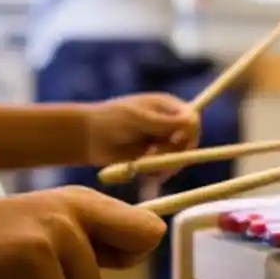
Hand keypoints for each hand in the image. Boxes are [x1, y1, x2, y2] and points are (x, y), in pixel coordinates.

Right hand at [0, 186, 166, 278]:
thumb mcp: (42, 238)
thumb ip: (87, 243)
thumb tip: (150, 241)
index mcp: (81, 202)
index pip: (148, 229)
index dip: (129, 256)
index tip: (99, 264)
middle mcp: (76, 209)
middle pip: (142, 248)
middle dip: (101, 277)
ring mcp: (57, 231)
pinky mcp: (34, 259)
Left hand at [84, 94, 199, 167]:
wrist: (86, 137)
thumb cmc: (111, 120)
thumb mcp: (140, 119)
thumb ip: (166, 122)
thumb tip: (193, 122)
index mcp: (169, 107)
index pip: (192, 119)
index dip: (188, 132)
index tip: (174, 141)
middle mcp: (169, 124)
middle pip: (189, 140)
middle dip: (175, 151)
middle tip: (154, 155)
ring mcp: (162, 141)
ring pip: (179, 157)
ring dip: (165, 163)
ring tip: (142, 162)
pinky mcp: (154, 158)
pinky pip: (165, 168)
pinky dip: (157, 171)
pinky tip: (140, 169)